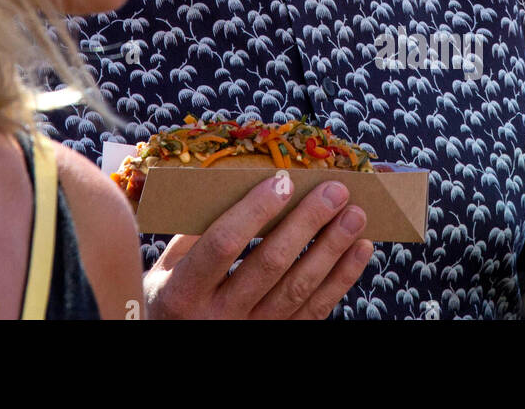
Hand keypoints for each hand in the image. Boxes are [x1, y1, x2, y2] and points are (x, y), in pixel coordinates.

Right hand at [144, 176, 373, 318]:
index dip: (254, 212)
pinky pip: (315, 311)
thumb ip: (194, 233)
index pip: (223, 244)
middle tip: (335, 191)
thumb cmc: (168, 299)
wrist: (171, 343)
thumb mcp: (166, 269)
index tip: (282, 180)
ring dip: (332, 249)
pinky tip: (358, 250)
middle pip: (270, 265)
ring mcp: (250, 332)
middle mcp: (218, 316)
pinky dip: (341, 278)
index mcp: (183, 292)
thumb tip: (236, 186)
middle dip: (307, 223)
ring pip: (299, 289)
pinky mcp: (276, 339)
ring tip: (355, 215)